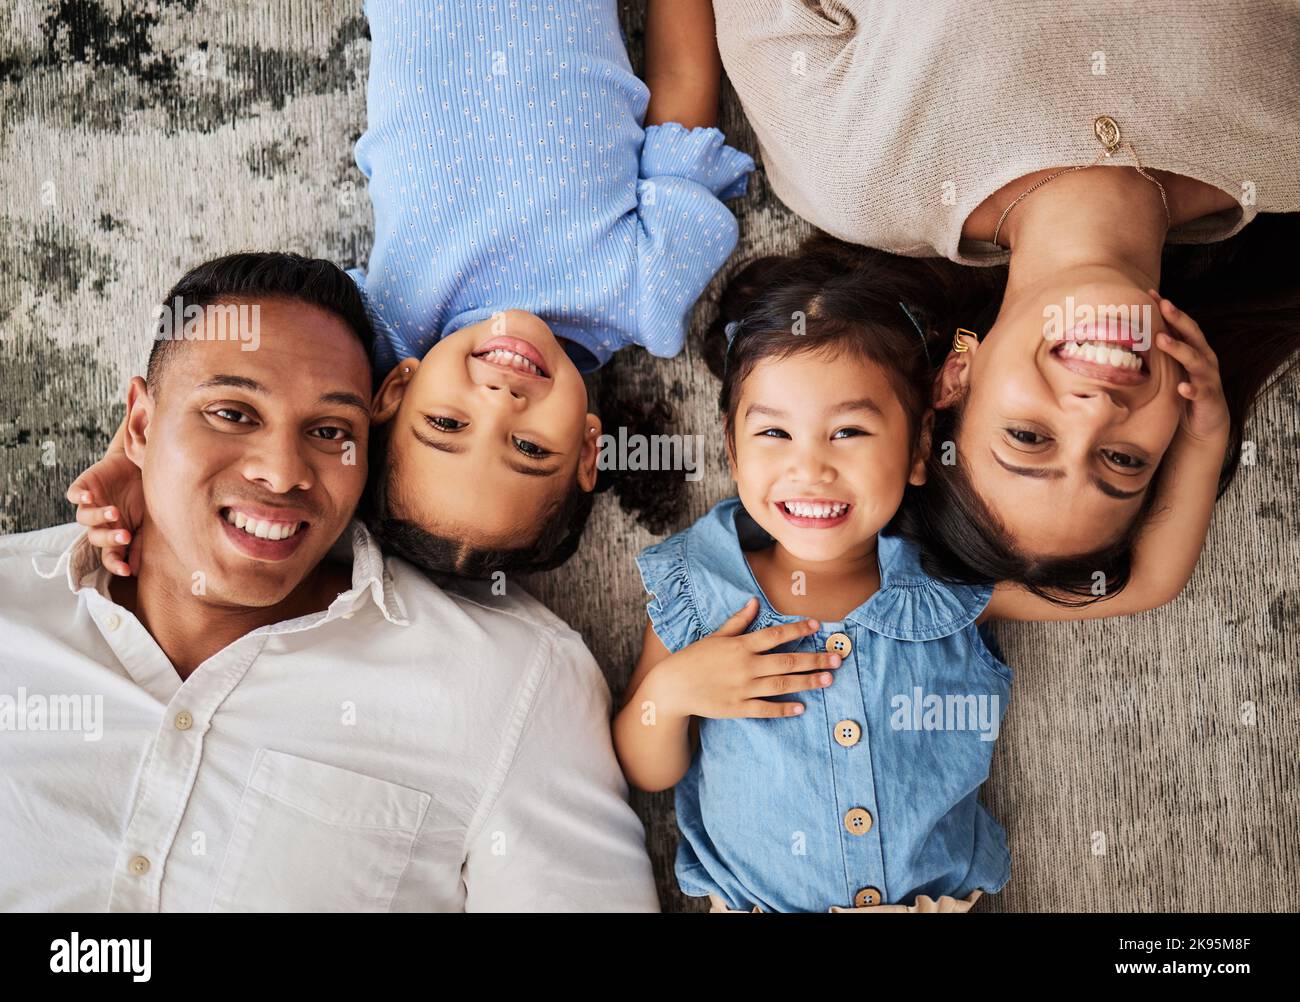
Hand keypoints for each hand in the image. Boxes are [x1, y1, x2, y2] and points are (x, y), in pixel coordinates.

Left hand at [65, 450, 144, 576]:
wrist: (137, 464)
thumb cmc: (144, 495)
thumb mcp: (148, 520)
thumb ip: (141, 542)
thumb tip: (136, 570)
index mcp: (115, 533)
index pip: (111, 555)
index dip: (115, 564)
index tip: (126, 571)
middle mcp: (100, 523)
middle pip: (96, 538)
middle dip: (109, 538)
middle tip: (125, 536)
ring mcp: (91, 504)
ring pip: (84, 518)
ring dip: (98, 517)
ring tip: (114, 512)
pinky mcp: (83, 486)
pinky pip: (74, 495)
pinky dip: (79, 496)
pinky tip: (88, 496)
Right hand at [647, 597, 842, 719]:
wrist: (673, 687)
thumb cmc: (694, 658)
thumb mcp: (716, 636)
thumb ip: (738, 621)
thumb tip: (754, 601)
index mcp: (740, 645)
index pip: (775, 635)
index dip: (798, 629)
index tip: (817, 625)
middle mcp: (745, 666)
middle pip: (787, 661)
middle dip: (814, 659)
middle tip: (837, 658)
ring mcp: (742, 688)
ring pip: (781, 685)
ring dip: (808, 682)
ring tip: (828, 679)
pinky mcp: (738, 708)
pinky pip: (766, 709)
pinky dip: (784, 709)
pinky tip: (801, 707)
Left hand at [1150, 290, 1228, 444]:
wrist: (1206, 422)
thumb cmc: (1184, 390)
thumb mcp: (1171, 368)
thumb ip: (1160, 352)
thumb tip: (1129, 335)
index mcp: (1194, 349)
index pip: (1181, 324)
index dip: (1168, 309)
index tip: (1150, 293)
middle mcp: (1204, 359)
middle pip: (1192, 334)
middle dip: (1178, 319)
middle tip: (1163, 306)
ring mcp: (1208, 377)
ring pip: (1195, 360)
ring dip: (1179, 349)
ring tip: (1162, 340)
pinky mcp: (1209, 397)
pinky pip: (1200, 392)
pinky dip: (1191, 389)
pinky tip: (1182, 388)